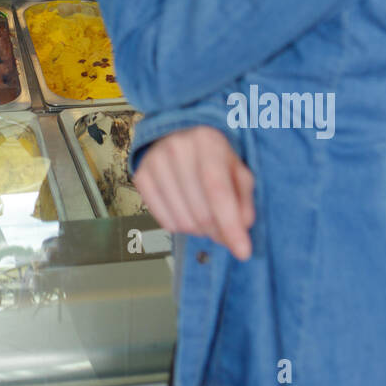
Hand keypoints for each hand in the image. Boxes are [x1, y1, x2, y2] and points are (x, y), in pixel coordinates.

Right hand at [134, 124, 254, 260]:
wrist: (177, 133)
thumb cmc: (213, 155)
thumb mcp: (237, 169)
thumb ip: (244, 199)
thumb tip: (241, 227)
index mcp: (207, 141)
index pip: (217, 190)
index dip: (230, 225)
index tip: (243, 252)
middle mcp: (177, 147)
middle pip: (200, 212)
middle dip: (217, 232)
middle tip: (224, 230)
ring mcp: (154, 161)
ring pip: (182, 221)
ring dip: (199, 231)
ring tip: (205, 216)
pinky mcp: (140, 176)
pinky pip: (163, 221)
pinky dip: (180, 226)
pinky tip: (186, 211)